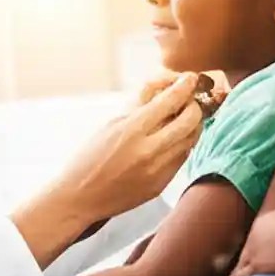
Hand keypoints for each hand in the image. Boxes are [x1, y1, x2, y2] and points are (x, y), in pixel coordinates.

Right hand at [56, 74, 202, 222]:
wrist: (80, 196)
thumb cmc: (89, 157)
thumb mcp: (110, 124)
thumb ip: (137, 106)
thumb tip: (161, 87)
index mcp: (131, 129)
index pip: (169, 101)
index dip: (184, 86)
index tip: (190, 79)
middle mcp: (148, 150)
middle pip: (189, 121)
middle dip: (194, 106)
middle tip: (190, 101)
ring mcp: (157, 170)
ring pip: (190, 141)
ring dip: (193, 126)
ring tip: (185, 118)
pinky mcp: (160, 185)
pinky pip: (182, 159)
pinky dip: (183, 145)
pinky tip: (175, 140)